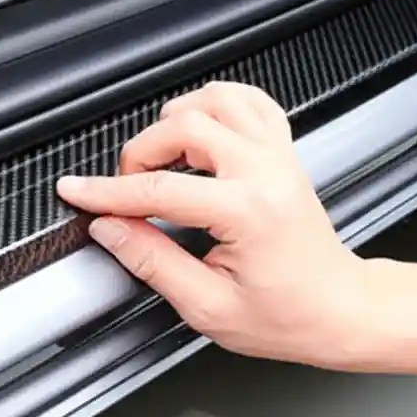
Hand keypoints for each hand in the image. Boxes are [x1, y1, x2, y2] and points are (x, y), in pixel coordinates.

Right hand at [56, 81, 377, 369]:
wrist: (340, 310)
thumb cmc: (288, 316)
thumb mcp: (207, 306)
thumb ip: (153, 262)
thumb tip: (111, 230)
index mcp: (248, 212)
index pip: (159, 188)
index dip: (107, 192)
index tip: (76, 191)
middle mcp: (266, 172)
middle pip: (183, 126)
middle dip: (139, 155)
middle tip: (125, 192)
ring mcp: (278, 155)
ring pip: (215, 100)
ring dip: (174, 121)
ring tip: (158, 159)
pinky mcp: (283, 152)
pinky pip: (248, 101)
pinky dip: (213, 105)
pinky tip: (196, 130)